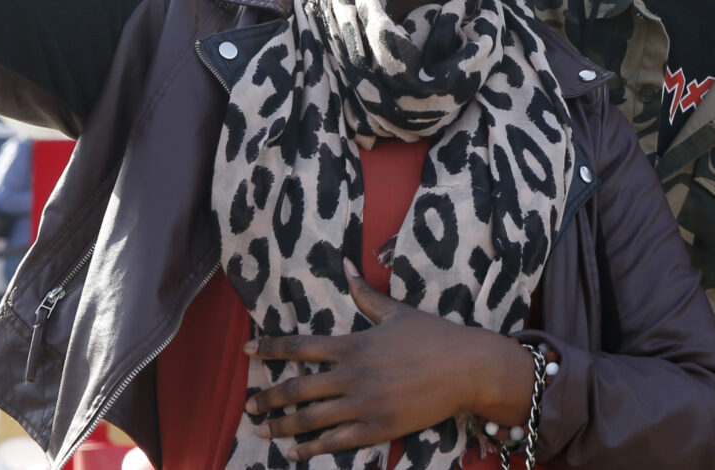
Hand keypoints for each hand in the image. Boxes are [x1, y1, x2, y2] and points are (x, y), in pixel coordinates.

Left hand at [245, 263, 538, 459]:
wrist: (467, 368)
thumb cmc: (434, 336)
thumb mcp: (397, 312)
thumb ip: (366, 293)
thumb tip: (345, 264)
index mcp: (353, 344)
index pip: (300, 346)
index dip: (269, 348)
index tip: (247, 351)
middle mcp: (352, 375)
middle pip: (296, 388)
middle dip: (268, 398)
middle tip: (249, 406)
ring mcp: (363, 404)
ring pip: (309, 419)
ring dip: (281, 426)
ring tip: (262, 431)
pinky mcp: (377, 428)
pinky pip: (334, 442)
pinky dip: (309, 450)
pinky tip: (293, 454)